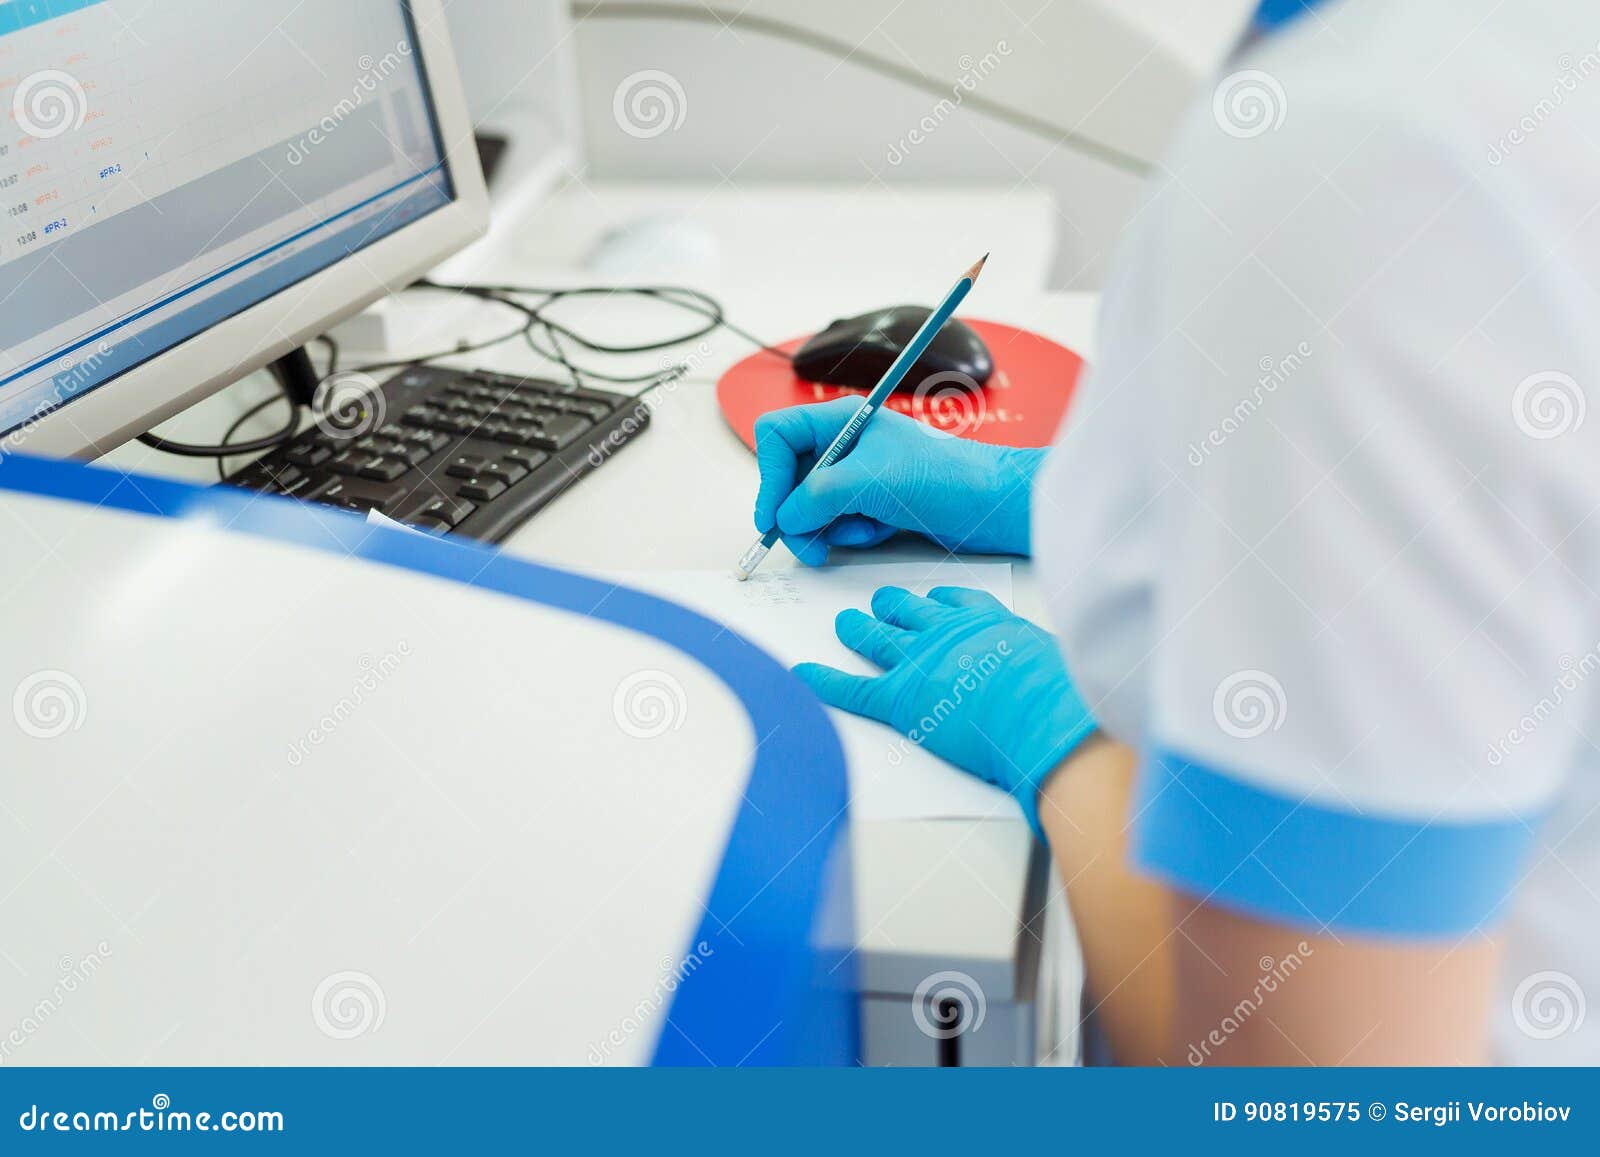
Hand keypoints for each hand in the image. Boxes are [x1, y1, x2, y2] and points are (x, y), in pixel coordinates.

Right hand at [752, 398, 1043, 565]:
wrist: (994, 505)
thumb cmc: (947, 476)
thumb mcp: (869, 480)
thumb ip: (816, 496)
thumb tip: (786, 518)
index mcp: (841, 420)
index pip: (778, 436)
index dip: (769, 475)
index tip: (773, 515)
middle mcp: (845, 446)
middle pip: (789, 479)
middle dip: (796, 514)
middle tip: (808, 542)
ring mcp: (859, 477)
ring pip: (810, 508)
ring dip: (825, 528)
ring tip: (855, 533)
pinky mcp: (873, 505)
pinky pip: (837, 524)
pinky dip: (850, 535)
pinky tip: (877, 532)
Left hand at [793, 585, 1096, 837]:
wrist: (1044, 715)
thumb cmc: (1060, 696)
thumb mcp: (1056, 664)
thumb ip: (1034, 663)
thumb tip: (1047, 678)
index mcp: (987, 622)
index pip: (956, 601)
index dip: (939, 601)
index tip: (932, 598)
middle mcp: (948, 633)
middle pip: (912, 612)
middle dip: (893, 607)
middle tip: (881, 602)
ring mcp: (921, 661)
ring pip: (879, 639)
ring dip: (858, 629)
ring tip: (845, 623)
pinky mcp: (901, 698)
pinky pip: (853, 687)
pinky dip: (823, 680)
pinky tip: (802, 672)